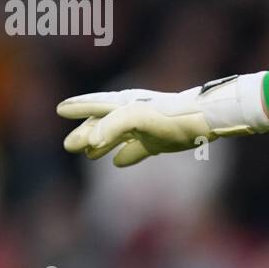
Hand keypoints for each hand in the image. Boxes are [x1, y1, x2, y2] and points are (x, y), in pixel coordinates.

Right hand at [57, 73, 268, 166]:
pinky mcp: (162, 140)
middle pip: (104, 124)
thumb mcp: (138, 117)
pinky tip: (119, 163)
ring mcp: (148, 127)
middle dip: (86, 133)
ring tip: (88, 154)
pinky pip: (139, 149)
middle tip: (68, 145)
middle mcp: (135, 113)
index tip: (61, 109)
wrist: (207, 119)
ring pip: (118, 136)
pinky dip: (127, 155)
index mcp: (126, 104)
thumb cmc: (172, 115)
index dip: (80, 107)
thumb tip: (91, 142)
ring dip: (103, 144)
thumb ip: (113, 127)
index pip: (97, 105)